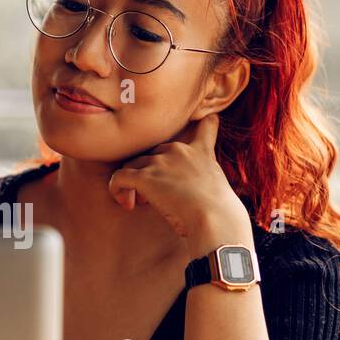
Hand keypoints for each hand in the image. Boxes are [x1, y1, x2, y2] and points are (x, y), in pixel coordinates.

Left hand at [107, 113, 252, 259]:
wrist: (215, 219)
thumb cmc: (220, 213)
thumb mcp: (222, 187)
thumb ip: (207, 180)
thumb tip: (199, 195)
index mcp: (201, 151)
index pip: (202, 128)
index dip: (200, 126)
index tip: (206, 120)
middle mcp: (179, 150)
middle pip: (153, 153)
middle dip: (151, 171)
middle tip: (154, 195)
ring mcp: (161, 161)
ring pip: (133, 164)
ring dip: (134, 182)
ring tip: (140, 202)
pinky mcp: (145, 176)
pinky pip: (119, 177)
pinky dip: (117, 189)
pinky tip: (125, 202)